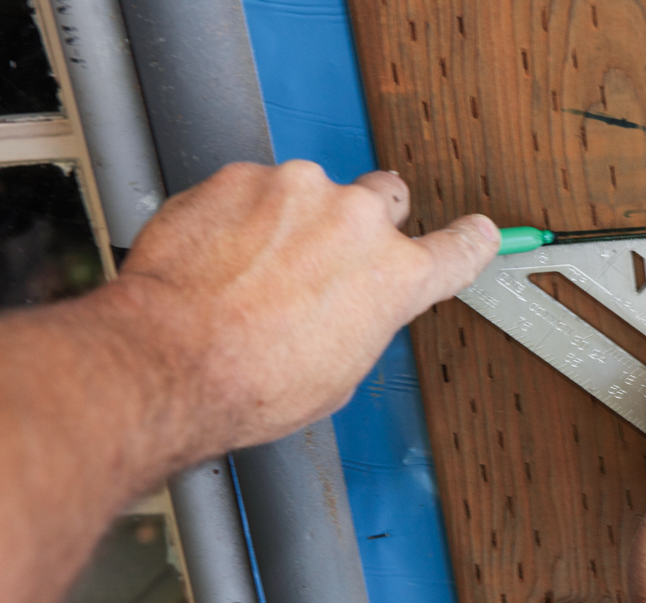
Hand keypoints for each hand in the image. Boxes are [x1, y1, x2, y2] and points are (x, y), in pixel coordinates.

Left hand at [101, 161, 498, 455]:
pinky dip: (238, 215)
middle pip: (384, 198)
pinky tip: (218, 257)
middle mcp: (357, 222)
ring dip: (290, 221)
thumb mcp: (338, 374)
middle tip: (320, 261)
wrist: (169, 361)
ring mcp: (298, 190)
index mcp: (395, 277)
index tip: (476, 233)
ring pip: (310, 193)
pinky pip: (251, 188)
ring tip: (250, 272)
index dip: (470, 242)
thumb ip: (364, 320)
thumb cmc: (251, 382)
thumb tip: (351, 308)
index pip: (461, 249)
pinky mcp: (240, 176)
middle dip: (360, 224)